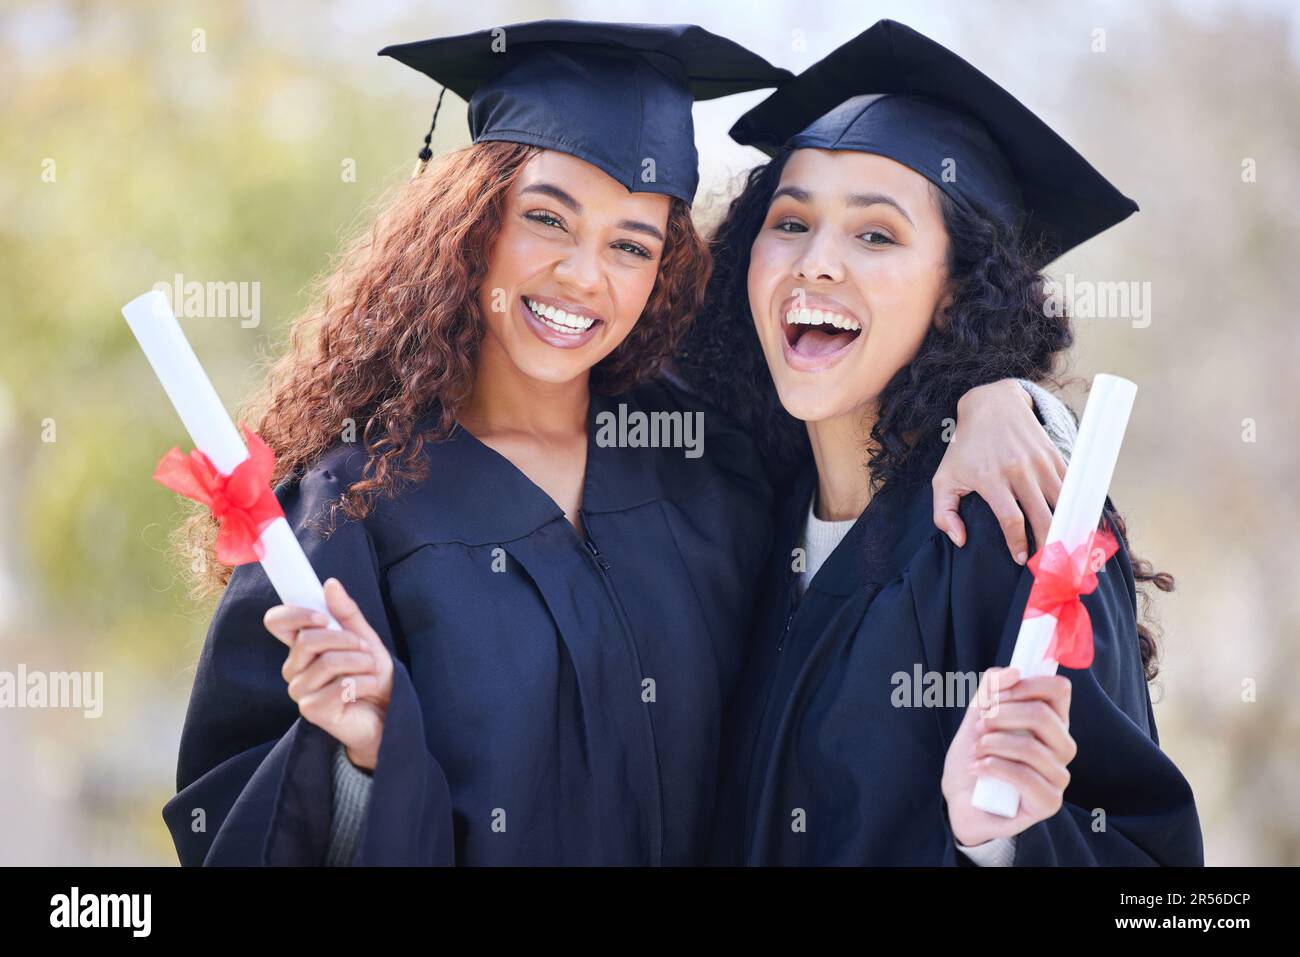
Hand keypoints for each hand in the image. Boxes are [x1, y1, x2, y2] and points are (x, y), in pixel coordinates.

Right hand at [263, 577, 392, 769]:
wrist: (388, 712)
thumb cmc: (373, 675)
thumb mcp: (364, 638)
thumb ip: (346, 613)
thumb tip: (330, 584)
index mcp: (302, 645)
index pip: (277, 622)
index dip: (296, 614)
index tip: (325, 618)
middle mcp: (294, 667)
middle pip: (306, 640)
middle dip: (345, 640)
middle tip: (364, 649)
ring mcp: (300, 690)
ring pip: (326, 662)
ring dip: (359, 663)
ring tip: (371, 670)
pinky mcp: (312, 711)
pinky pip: (338, 687)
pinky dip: (363, 683)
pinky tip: (368, 689)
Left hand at [933, 379, 1066, 563]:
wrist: (992, 405)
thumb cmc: (965, 448)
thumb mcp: (943, 478)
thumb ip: (943, 514)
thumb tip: (960, 540)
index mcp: (991, 478)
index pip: (1011, 521)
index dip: (1019, 544)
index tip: (1020, 560)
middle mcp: (1018, 471)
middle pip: (1043, 517)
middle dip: (1048, 545)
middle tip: (1049, 565)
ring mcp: (1040, 463)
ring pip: (1062, 504)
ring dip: (1066, 528)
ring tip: (1066, 549)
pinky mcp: (1055, 456)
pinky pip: (1071, 487)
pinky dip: (1075, 507)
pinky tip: (1075, 524)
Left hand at [941, 667, 1076, 846]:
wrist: (960, 800)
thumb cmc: (975, 756)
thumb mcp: (977, 716)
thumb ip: (991, 690)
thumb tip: (1014, 671)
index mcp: (1051, 721)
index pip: (1059, 689)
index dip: (1026, 685)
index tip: (995, 697)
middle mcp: (1061, 747)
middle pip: (1042, 715)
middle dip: (1001, 716)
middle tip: (979, 727)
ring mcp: (1058, 776)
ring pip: (1031, 747)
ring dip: (992, 744)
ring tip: (976, 750)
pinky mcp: (1048, 802)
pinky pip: (1025, 777)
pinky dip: (994, 768)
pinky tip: (978, 768)